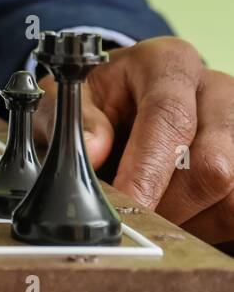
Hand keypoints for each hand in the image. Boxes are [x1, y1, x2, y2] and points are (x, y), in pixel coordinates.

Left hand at [34, 37, 233, 243]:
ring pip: (232, 195)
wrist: (127, 96)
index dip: (147, 170)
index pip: (169, 118)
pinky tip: (178, 217)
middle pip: (212, 165)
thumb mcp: (73, 96)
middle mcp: (216, 89)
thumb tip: (93, 150)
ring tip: (151, 212)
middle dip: (167, 205)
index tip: (126, 205)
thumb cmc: (101, 96)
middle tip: (131, 220)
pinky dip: (207, 227)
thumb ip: (75, 119)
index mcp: (168, 64)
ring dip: (189, 220)